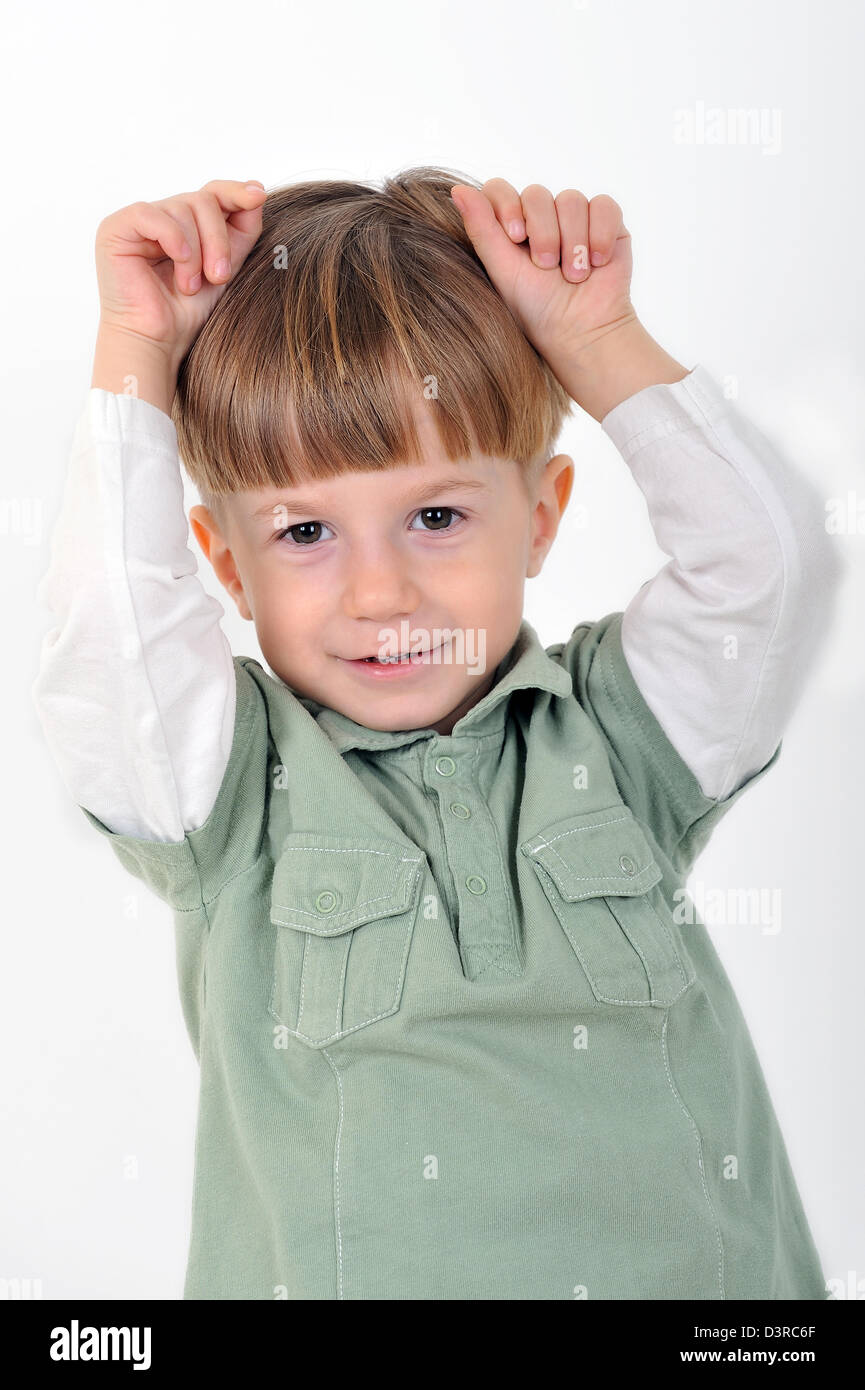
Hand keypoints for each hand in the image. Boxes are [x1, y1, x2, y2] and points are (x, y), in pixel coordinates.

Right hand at [94, 178, 267, 370]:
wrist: (158, 341)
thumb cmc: (187, 311)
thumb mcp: (226, 266)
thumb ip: (241, 230)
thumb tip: (256, 190)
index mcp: (185, 223)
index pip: (211, 193)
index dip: (235, 192)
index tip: (258, 197)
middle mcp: (161, 216)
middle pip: (202, 200)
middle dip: (218, 239)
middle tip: (219, 275)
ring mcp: (137, 220)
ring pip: (182, 209)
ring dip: (196, 253)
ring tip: (190, 286)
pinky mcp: (116, 228)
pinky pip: (153, 216)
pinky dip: (174, 239)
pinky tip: (178, 262)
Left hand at [450, 179, 635, 367]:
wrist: (583, 330)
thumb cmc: (537, 309)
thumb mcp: (502, 270)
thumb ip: (481, 228)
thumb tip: (457, 189)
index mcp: (511, 228)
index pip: (500, 190)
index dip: (508, 205)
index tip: (516, 238)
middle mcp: (541, 218)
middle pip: (536, 193)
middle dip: (543, 232)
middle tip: (547, 267)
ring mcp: (574, 219)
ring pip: (571, 199)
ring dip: (573, 240)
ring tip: (576, 275)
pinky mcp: (606, 223)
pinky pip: (604, 206)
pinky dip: (601, 234)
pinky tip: (598, 262)